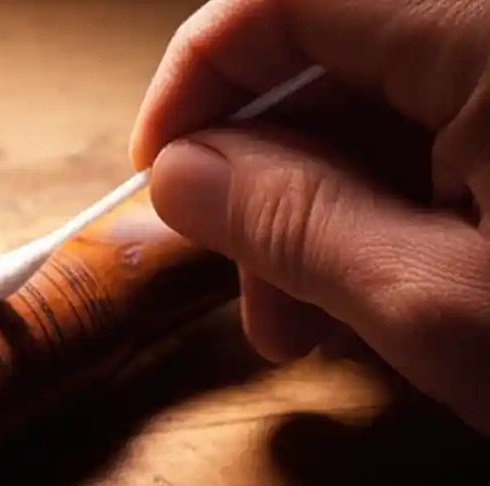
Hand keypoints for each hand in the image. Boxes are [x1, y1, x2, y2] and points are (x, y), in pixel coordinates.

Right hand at [133, 0, 489, 433]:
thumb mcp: (434, 301)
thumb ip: (291, 221)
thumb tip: (178, 173)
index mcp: (486, 28)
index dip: (199, 73)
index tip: (158, 168)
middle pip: (331, 58)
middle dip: (265, 176)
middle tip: (252, 293)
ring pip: (381, 106)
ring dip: (320, 211)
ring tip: (312, 326)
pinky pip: (438, 135)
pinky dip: (389, 212)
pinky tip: (378, 297)